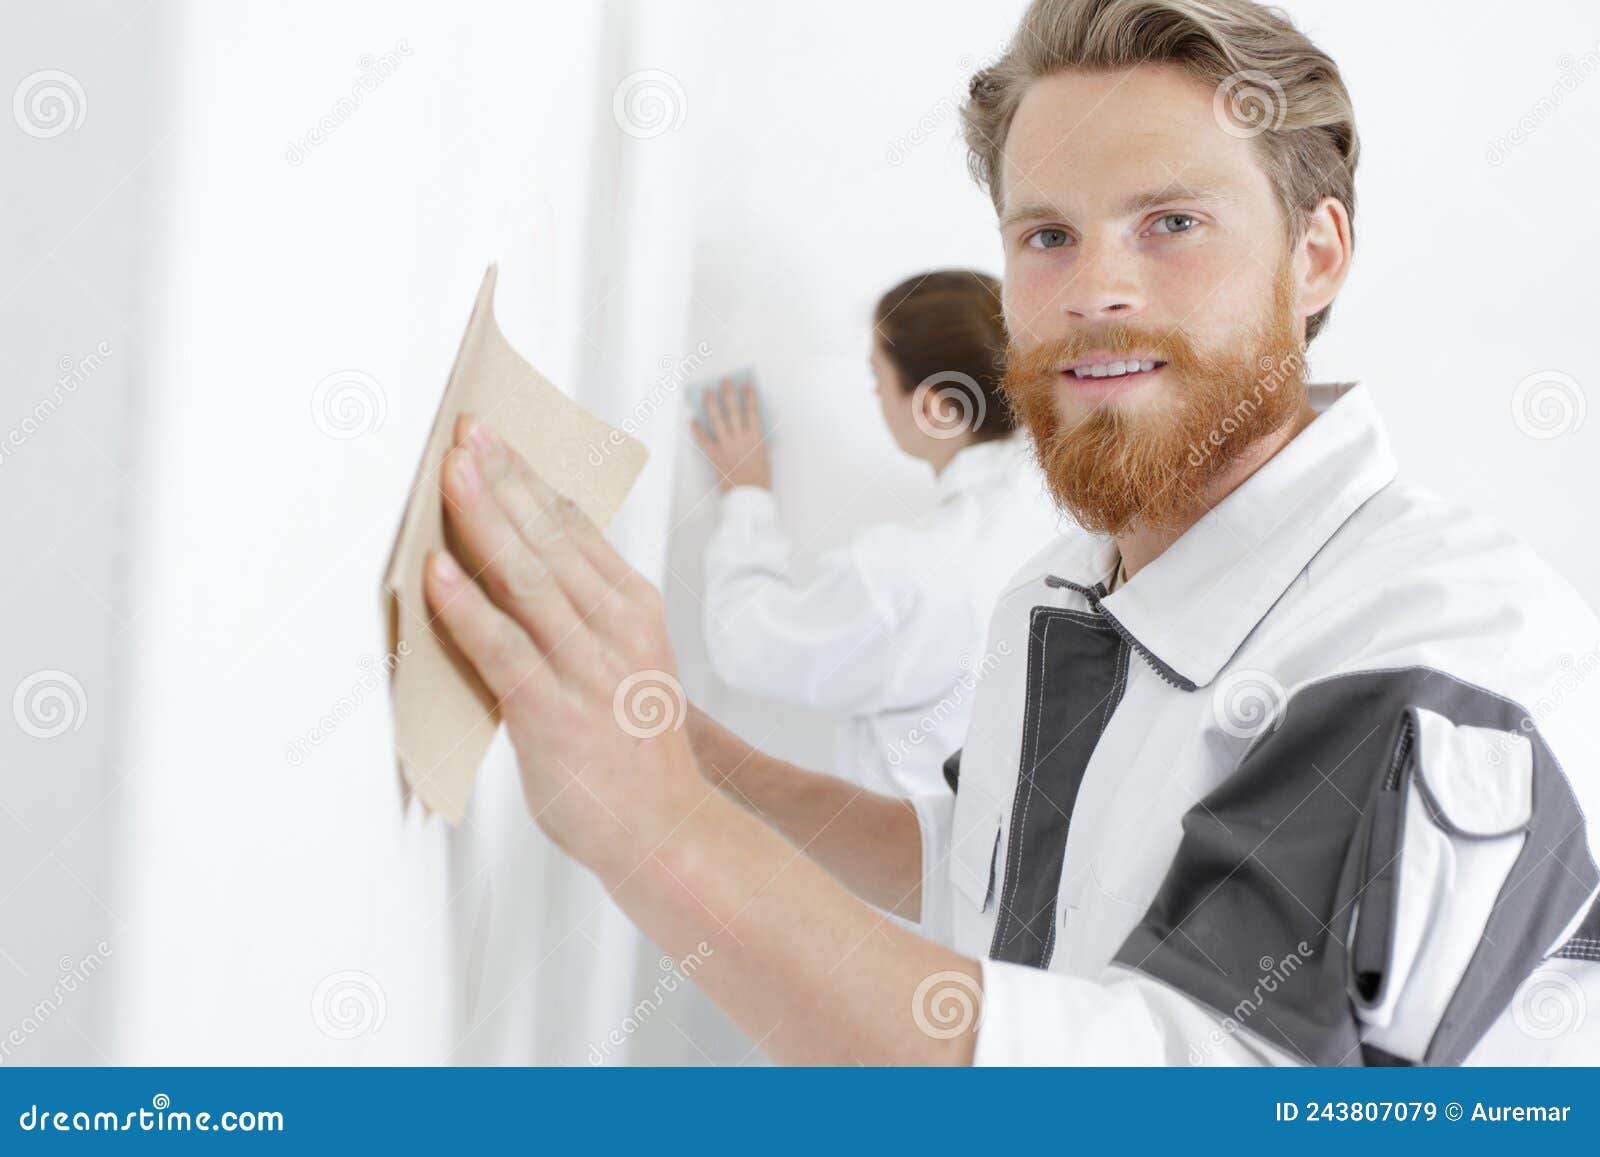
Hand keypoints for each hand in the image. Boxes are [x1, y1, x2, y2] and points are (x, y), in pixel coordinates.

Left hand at [425, 414, 705, 879]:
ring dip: (484, 520)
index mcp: (636, 612)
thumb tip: (525, 566)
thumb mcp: (632, 665)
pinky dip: (466, 606)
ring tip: (451, 476)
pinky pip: (503, 648)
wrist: (665, 832)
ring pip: (527, 579)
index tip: (499, 442)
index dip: (533, 480)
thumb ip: (588, 617)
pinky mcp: (554, 713)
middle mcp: (618, 630)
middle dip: (504, 480)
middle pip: (551, 539)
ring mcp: (588, 670)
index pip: (578, 530)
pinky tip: (437, 573)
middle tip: (468, 434)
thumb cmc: (636, 752)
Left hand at [691, 378, 770, 490]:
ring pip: (717, 420)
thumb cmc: (759, 479)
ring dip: (712, 404)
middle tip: (725, 381)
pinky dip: (697, 428)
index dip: (750, 396)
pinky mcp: (715, 456)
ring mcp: (726, 446)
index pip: (752, 411)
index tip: (747, 385)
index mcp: (756, 438)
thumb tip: (748, 426)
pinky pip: (703, 439)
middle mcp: (740, 439)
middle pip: (734, 410)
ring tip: (708, 392)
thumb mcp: (763, 455)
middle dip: (729, 393)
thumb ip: (755, 439)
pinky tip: (693, 419)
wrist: (749, 497)